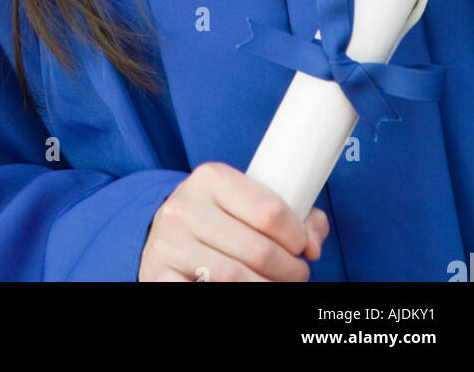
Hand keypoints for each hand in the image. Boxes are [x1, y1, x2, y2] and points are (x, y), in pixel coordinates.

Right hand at [137, 161, 327, 281]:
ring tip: (276, 284)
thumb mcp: (245, 200)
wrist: (165, 231)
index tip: (304, 247)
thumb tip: (314, 241)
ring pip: (236, 279)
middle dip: (290, 270)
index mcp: (211, 178)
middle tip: (297, 273)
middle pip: (259, 251)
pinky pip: (201, 292)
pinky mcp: (159, 273)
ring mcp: (170, 242)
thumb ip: (287, 212)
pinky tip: (245, 289)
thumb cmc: (218, 217)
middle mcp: (186, 207)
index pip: (270, 211)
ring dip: (268, 287)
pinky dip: (232, 295)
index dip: (298, 236)